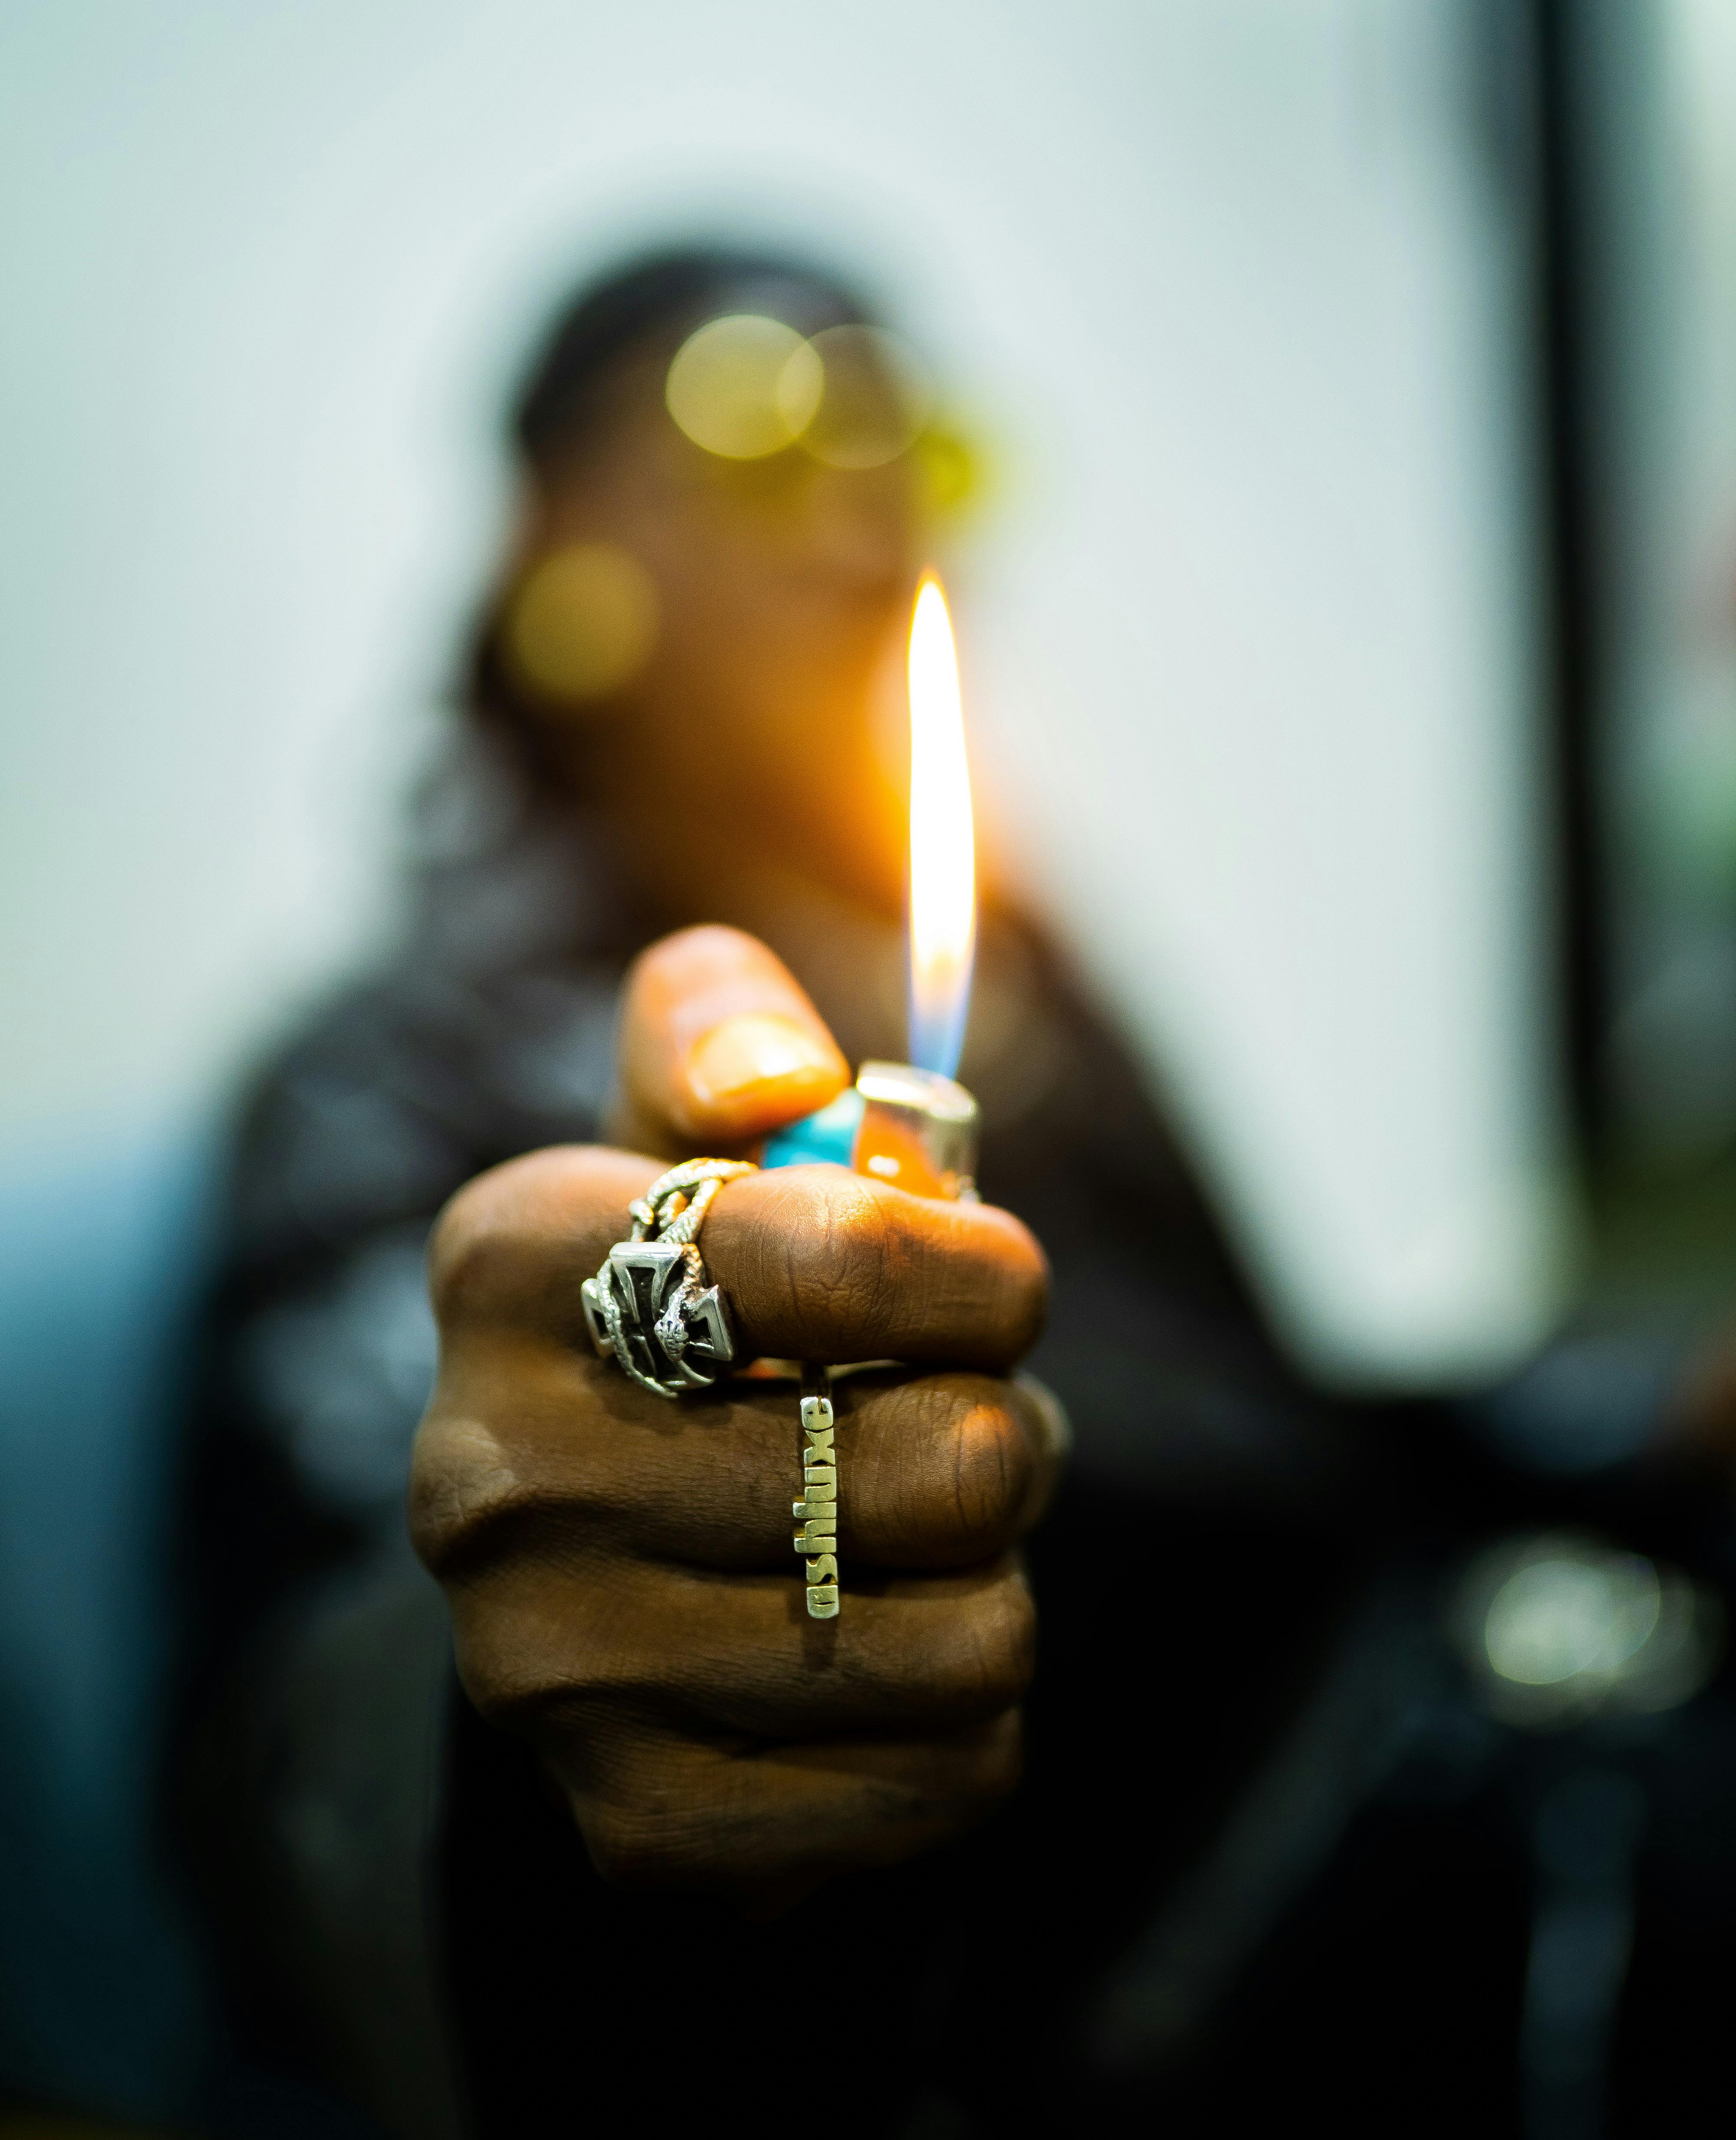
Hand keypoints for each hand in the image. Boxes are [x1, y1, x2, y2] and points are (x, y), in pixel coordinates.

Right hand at [410, 924, 1062, 1906]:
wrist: (577, 1558)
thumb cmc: (686, 1309)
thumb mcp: (674, 1130)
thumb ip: (716, 1027)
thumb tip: (774, 1081)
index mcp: (512, 1264)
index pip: (846, 1257)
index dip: (984, 1269)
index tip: (997, 1277)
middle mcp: (498, 1476)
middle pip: (945, 1464)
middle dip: (1004, 1431)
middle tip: (962, 1421)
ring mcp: (553, 1671)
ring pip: (972, 1640)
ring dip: (996, 1580)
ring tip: (923, 1541)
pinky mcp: (638, 1830)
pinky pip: (953, 1779)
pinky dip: (968, 1721)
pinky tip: (880, 1661)